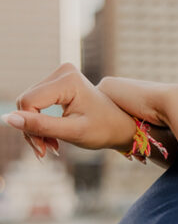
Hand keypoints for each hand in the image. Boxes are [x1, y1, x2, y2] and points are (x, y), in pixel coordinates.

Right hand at [2, 64, 135, 158]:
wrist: (119, 125)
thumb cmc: (102, 130)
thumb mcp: (73, 132)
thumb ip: (41, 126)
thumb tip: (7, 119)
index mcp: (68, 80)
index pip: (30, 101)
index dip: (29, 127)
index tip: (42, 150)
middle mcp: (62, 72)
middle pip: (27, 102)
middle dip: (32, 129)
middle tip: (45, 151)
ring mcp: (59, 75)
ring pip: (28, 104)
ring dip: (35, 128)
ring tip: (50, 147)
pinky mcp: (56, 83)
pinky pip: (36, 103)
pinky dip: (40, 122)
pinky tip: (51, 138)